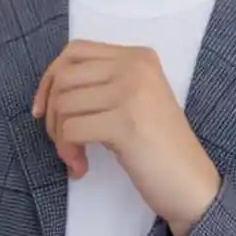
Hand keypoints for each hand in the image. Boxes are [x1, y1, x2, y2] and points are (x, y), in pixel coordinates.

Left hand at [33, 41, 221, 235]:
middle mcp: (135, 66)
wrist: (191, 184)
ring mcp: (131, 93)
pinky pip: (71, 129)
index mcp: (138, 56)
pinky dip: (68, 151)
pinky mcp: (125, 123)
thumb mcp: (134, 100)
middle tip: (63, 142)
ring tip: (75, 158)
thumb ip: (101, 84)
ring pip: (64, 103)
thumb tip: (48, 90)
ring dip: (59, 137)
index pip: (75, 51)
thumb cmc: (158, 147)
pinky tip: (81, 168)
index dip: (50, 79)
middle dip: (52, 112)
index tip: (44, 110)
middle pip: (64, 76)